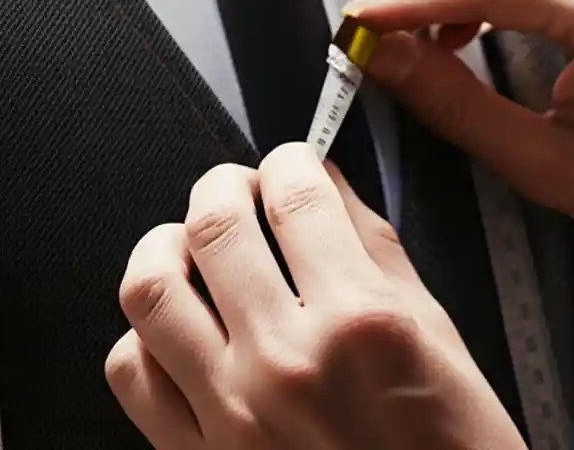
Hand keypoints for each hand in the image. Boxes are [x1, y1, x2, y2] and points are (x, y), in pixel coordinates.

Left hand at [105, 143, 525, 449]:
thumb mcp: (440, 341)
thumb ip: (376, 252)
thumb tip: (325, 188)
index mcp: (363, 324)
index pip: (297, 195)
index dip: (289, 159)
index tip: (290, 164)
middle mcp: (288, 362)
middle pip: (214, 222)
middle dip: (224, 184)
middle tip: (239, 189)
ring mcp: (232, 414)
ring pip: (151, 288)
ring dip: (167, 246)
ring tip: (190, 245)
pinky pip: (132, 369)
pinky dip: (146, 334)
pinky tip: (180, 330)